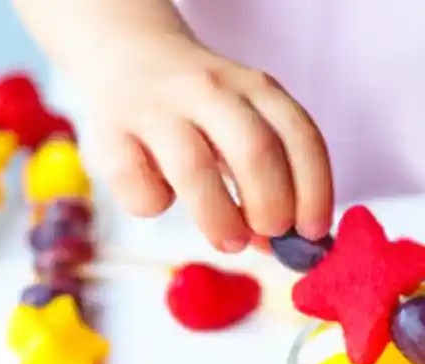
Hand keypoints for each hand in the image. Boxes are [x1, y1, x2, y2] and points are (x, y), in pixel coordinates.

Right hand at [79, 33, 332, 251]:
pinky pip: (137, 182)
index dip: (314, 190)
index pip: (300, 136)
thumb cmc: (200, 112)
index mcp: (255, 87)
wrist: (127, 54)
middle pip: (254, 150)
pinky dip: (155, 204)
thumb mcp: (243, 127)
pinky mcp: (110, 133)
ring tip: (230, 242)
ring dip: (220, 219)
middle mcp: (209, 89)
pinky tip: (162, 201)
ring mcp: (156, 108)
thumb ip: (268, 180)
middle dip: (271, 205)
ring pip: (194, 167)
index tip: (313, 232)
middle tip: (270, 234)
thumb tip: (280, 248)